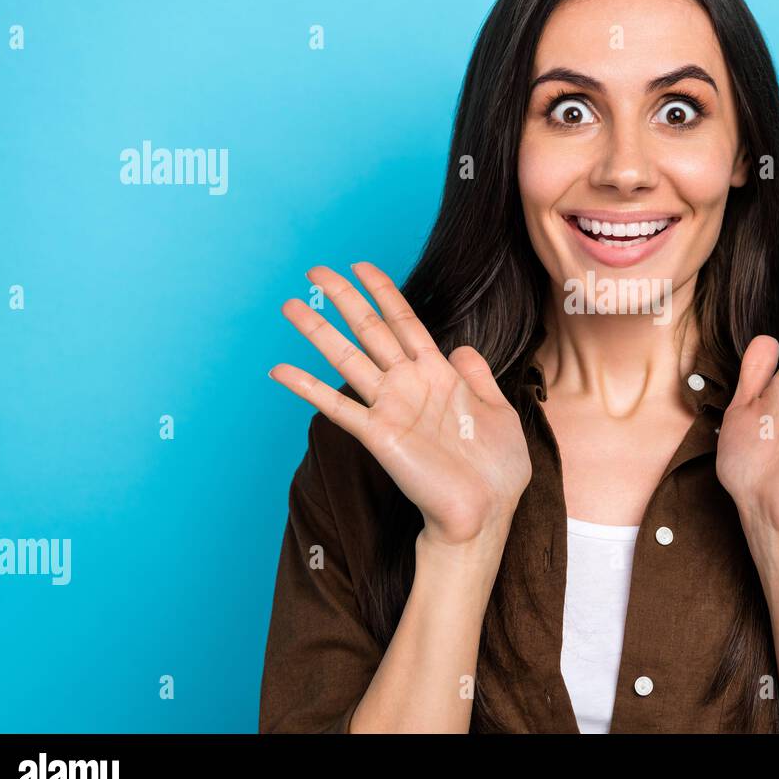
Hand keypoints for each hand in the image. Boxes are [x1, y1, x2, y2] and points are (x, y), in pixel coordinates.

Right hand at [269, 262, 531, 549]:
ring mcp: (391, 408)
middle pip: (370, 329)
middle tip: (315, 271)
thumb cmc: (497, 470)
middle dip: (343, 298)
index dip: (383, 292)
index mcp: (439, 375)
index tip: (361, 265)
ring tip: (289, 306)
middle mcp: (409, 385)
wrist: (487, 512)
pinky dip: (307, 387)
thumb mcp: (499, 412)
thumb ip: (478, 377)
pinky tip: (280, 370)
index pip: (405, 321)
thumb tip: (462, 348)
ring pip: (347, 359)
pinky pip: (336, 407)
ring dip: (317, 332)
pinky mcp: (378, 435)